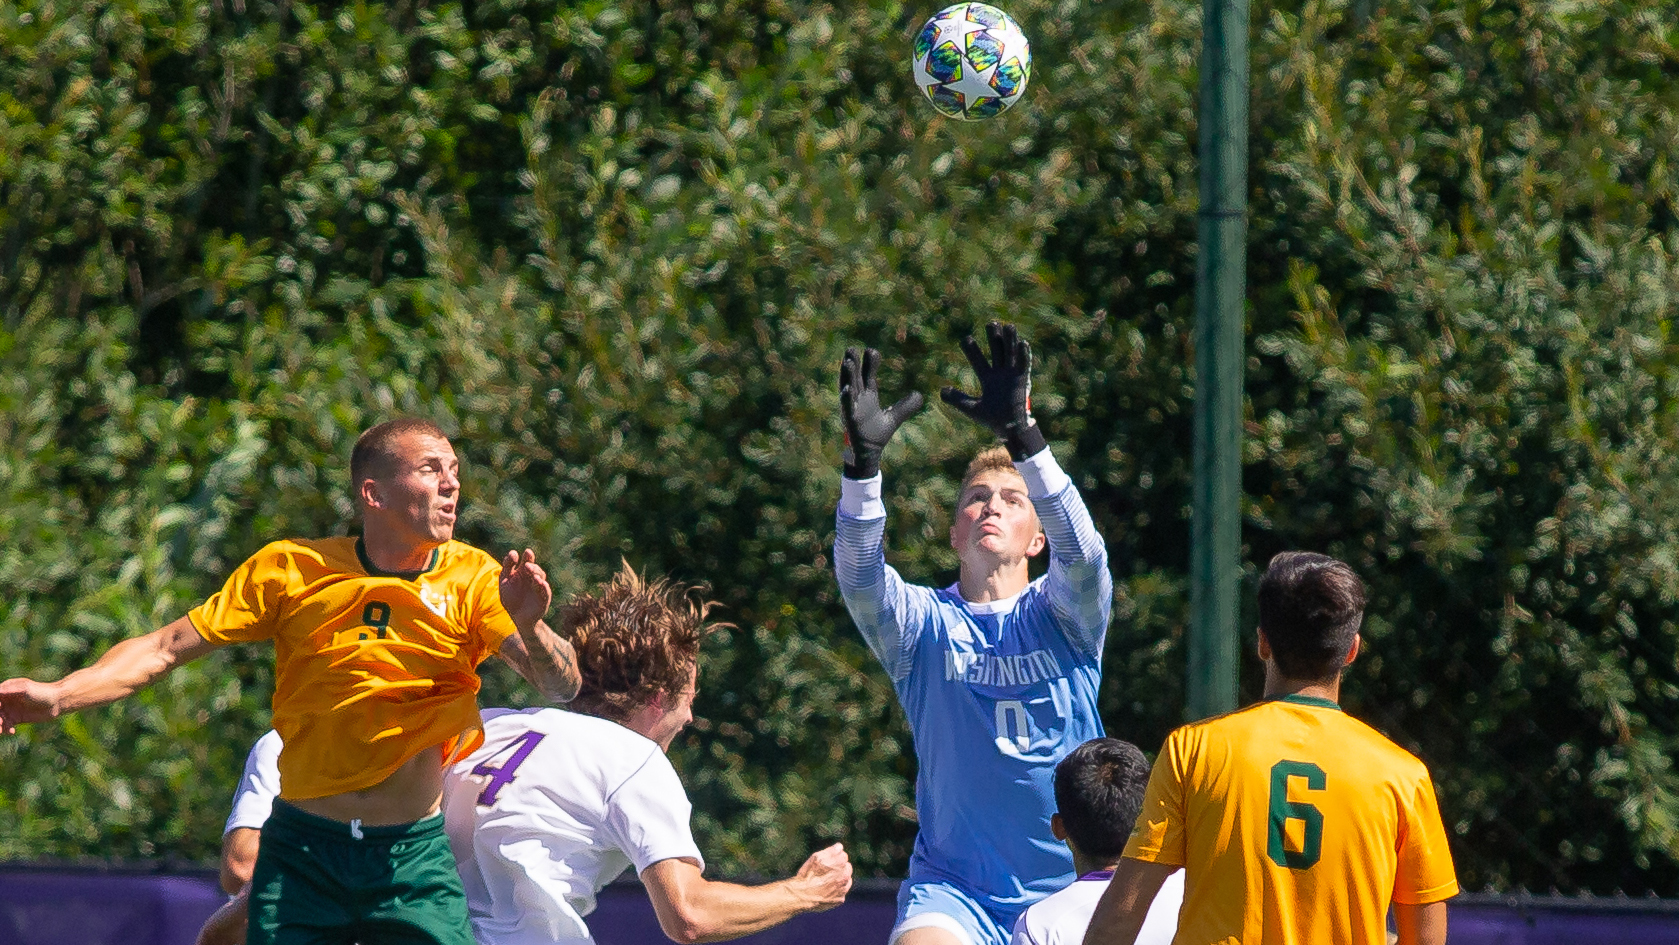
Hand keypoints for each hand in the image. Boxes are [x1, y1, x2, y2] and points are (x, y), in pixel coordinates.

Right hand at [0, 678, 61, 734]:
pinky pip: (7, 726)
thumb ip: (10, 690)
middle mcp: (6, 700)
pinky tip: (12, 732)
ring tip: (1, 730)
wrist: (57, 702)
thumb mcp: (26, 689)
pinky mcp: (17, 719)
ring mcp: (11, 710)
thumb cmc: (42, 692)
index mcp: (6, 689)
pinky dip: (7, 729)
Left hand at [499, 549, 552, 629]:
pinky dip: (544, 587)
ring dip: (537, 574)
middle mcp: (533, 578)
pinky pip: (546, 592)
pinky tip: (540, 583)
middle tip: (526, 565)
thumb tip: (514, 552)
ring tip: (532, 573)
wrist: (518, 618)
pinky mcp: (544, 598)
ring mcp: (539, 588)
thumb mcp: (505, 581)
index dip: (526, 556)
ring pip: (541, 577)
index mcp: (524, 572)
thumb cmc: (511, 598)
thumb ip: (507, 567)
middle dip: (531, 565)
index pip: (527, 560)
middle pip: (534, 568)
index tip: (517, 555)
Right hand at [790, 842, 851, 911]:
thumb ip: (831, 851)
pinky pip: (841, 892)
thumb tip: (840, 847)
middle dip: (839, 868)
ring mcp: (844, 888)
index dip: (833, 858)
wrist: (802, 895)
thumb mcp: (816, 857)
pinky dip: (836, 890)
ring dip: (840, 879)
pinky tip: (826, 890)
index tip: (825, 862)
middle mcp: (845, 875)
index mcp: (841, 862)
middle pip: (847, 867)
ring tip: (826, 881)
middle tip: (826, 871)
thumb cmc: (808, 874)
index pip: (843, 856)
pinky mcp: (840, 899)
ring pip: (846, 880)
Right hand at [839, 347, 924, 478]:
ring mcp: (853, 408)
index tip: (871, 350)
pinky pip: (848, 407)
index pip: (868, 375)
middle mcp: (858, 399)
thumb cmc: (876, 434)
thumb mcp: (894, 418)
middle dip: (854, 363)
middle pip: (855, 377)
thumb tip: (920, 395)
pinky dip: (847, 398)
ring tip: (847, 361)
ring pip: (849, 388)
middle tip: (851, 348)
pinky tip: (847, 389)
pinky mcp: (850, 420)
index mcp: (868, 396)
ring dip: (847, 375)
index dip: (869, 363)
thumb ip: (906, 406)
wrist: (868, 453)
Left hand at [940, 321, 1047, 459]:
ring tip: (1008, 325)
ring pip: (1011, 354)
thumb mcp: (971, 408)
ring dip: (1010, 341)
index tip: (965, 339)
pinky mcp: (1023, 380)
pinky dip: (1024, 355)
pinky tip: (1023, 342)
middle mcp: (1001, 374)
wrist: (1009, 429)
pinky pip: (1024, 365)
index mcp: (988, 379)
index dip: (972, 350)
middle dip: (994, 338)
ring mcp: (1012, 376)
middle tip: (991, 323)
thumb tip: (940, 391)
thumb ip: (957, 399)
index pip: (978, 361)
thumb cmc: (992, 419)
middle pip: (997, 352)